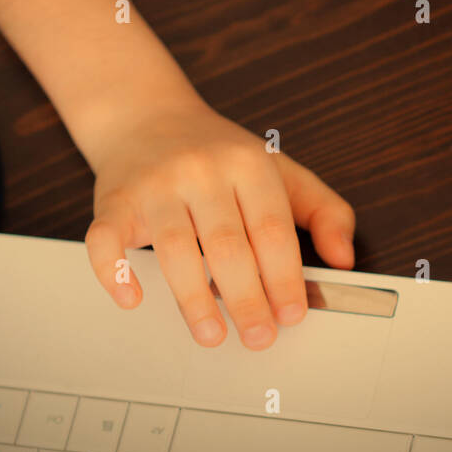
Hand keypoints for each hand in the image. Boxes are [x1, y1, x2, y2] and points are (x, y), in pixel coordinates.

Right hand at [85, 95, 355, 350]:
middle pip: (227, 244)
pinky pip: (107, 239)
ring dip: (194, 299)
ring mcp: (155, 185)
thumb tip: (344, 258)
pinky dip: (116, 271)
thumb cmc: (217, 154)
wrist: (146, 116)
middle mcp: (201, 170)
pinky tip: (132, 298)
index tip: (292, 314)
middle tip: (258, 336)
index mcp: (247, 163)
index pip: (271, 228)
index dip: (284, 277)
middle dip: (246, 298)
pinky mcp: (114, 200)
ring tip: (212, 333)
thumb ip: (322, 210)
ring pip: (176, 249)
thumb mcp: (279, 169)